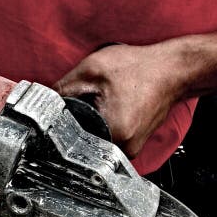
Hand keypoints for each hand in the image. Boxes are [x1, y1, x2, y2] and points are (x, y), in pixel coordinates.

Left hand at [54, 43, 184, 157]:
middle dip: (76, 123)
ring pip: (94, 141)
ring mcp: (130, 149)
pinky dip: (102, 125)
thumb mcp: (92, 70)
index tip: (61, 116)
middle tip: (89, 102)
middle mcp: (123, 147)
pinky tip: (110, 109)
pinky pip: (106, 138)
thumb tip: (41, 102)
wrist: (175, 69)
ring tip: (103, 104)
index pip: (71, 139)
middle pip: (82, 141)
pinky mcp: (132, 144)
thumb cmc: (142, 67)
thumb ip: (62, 88)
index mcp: (114, 132)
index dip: (61, 125)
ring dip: (89, 124)